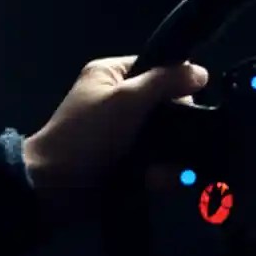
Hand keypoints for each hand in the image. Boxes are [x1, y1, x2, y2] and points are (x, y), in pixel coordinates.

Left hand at [23, 56, 208, 206]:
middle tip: (174, 136)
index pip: (159, 66)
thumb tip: (203, 73)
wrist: (53, 189)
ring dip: (172, 155)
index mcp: (112, 74)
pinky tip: (158, 180)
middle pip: (170, 104)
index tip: (187, 98)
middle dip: (177, 125)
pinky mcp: (130, 162)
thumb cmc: (86, 134)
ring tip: (163, 167)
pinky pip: (161, 163)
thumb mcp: (127, 99)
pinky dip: (162, 174)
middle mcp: (120, 100)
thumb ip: (167, 81)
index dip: (178, 80)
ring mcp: (126, 134)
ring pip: (169, 137)